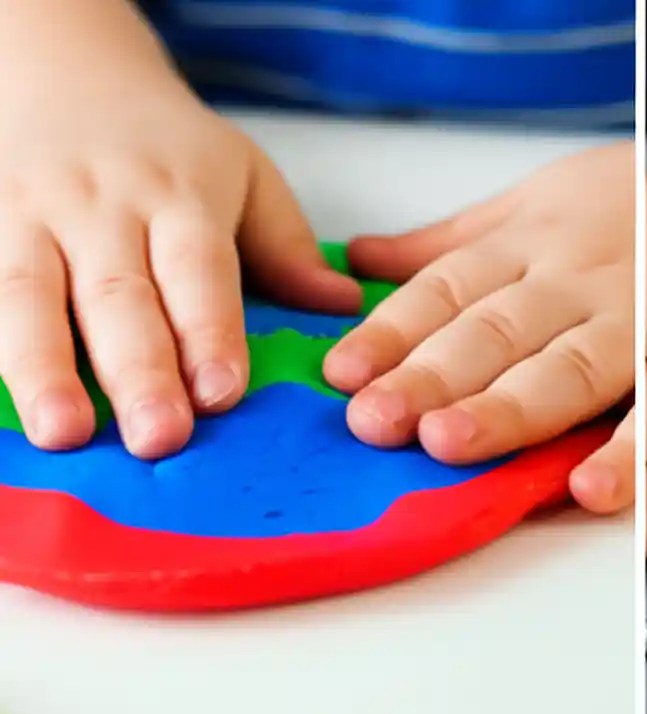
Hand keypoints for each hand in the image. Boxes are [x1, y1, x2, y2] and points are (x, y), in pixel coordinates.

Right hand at [0, 2, 358, 458]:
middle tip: (159, 437)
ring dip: (44, 368)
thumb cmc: (172, 150)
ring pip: (29, 294)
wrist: (69, 76)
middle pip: (119, 295)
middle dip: (139, 370)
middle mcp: (102, 208)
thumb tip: (344, 304)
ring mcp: (29, 218)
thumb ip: (287, 246)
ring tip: (64, 434)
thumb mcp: (245, 176)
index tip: (223, 392)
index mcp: (179, 196)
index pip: (197, 268)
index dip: (210, 329)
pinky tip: (0, 402)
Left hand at [323, 143, 635, 513]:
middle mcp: (576, 282)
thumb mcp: (532, 203)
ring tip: (452, 443)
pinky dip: (630, 456)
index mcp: (531, 243)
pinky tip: (589, 492)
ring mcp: (635, 323)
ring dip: (509, 409)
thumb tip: (357, 257)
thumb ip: (448, 241)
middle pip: (497, 329)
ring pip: (566, 367)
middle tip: (378, 418)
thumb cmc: (621, 206)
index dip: (394, 330)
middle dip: (434, 375)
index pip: (450, 287)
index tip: (344, 372)